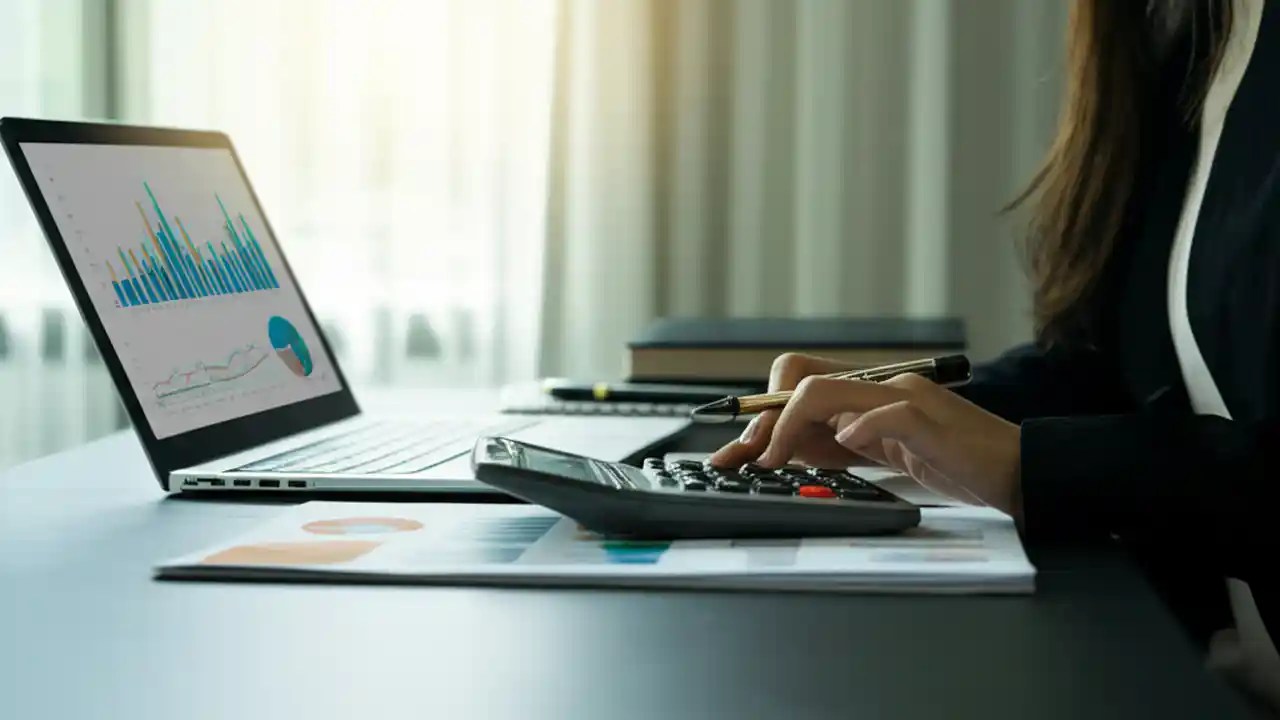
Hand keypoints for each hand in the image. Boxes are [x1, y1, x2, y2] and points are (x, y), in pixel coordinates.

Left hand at [713, 355, 1022, 514]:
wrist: (1017, 470)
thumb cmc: (953, 463)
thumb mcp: (880, 455)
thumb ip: (836, 445)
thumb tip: (782, 451)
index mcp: (869, 392)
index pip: (797, 382)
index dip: (762, 415)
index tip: (740, 451)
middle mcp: (881, 385)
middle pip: (798, 378)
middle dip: (763, 421)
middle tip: (749, 459)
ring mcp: (904, 398)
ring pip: (823, 390)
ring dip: (788, 425)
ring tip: (779, 459)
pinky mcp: (928, 421)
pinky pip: (884, 415)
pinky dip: (857, 430)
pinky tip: (847, 446)